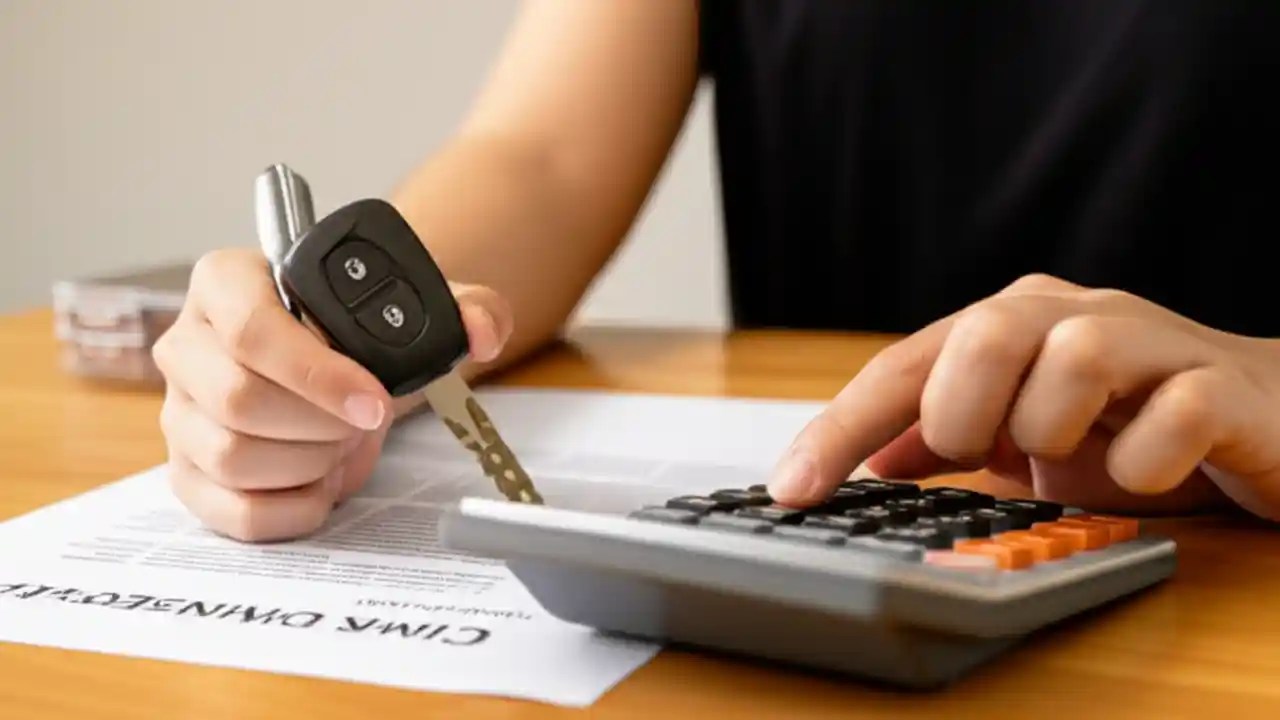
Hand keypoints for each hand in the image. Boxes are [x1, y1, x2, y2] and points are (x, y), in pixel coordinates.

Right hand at [152, 247, 512, 541]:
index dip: (318, 372)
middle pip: (238, 399)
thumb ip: (465, 307)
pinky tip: (322, 481)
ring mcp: (179, 412)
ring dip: (309, 461)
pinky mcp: (187, 473)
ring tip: (341, 442)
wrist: (341, 365)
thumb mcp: (414, 306)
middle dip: (322, 424)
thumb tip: (483, 333)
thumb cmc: (358, 333)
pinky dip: (291, 508)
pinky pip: (229, 511)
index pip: (251, 327)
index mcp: (226, 282)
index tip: (377, 400)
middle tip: (365, 420)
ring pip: (231, 456)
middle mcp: (186, 344)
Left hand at [767, 274, 1279, 521]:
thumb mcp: (1020, 435)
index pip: (905, 366)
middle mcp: (1074, 317)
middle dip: (964, 411)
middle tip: (985, 454)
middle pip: (985, 332)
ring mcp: (1151, 345)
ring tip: (1071, 458)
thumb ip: (950, 437)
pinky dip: (1148, 460)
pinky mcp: (1221, 387)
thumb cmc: (1129, 422)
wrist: (1265, 416)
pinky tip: (1143, 474)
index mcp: (1012, 325)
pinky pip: (1177, 411)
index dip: (841, 428)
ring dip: (1055, 428)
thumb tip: (872, 455)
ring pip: (1075, 355)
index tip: (793, 490)